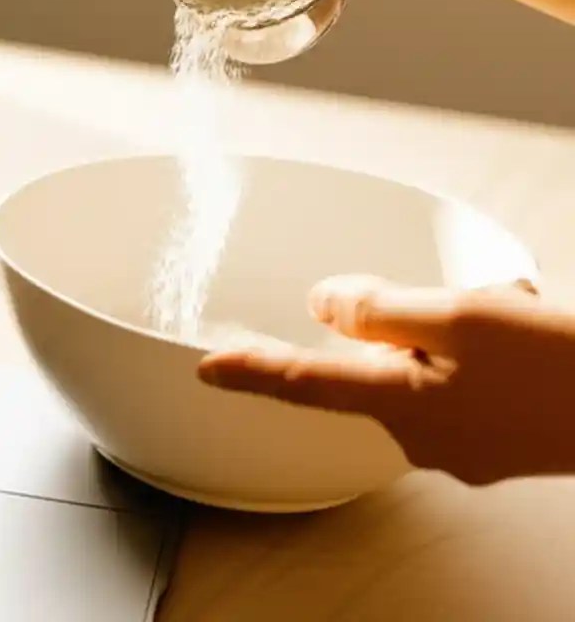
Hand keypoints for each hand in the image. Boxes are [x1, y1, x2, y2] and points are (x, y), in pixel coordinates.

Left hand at [197, 274, 574, 485]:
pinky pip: (465, 380)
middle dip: (413, 320)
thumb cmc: (561, 366)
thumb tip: (322, 304)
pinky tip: (527, 330)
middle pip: (376, 362)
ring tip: (516, 313)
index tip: (208, 368)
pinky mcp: (493, 441)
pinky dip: (486, 345)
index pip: (302, 385)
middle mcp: (420, 434)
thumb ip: (379, 309)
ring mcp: (460, 443)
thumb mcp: (460, 319)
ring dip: (460, 327)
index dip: (251, 371)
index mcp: (399, 404)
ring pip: (427, 363)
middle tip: (478, 305)